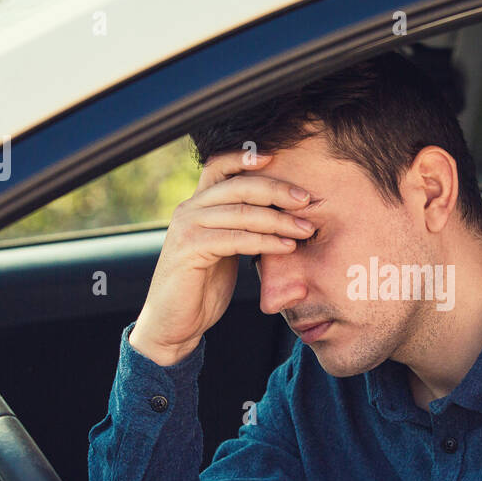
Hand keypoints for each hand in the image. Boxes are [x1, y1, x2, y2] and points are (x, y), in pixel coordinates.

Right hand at [128, 149, 313, 365]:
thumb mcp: (227, 249)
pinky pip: (236, 238)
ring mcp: (187, 228)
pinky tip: (286, 247)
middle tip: (306, 200)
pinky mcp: (189, 249)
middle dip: (277, 190)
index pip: (220, 166)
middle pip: (239, 185)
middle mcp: (189, 209)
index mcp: (198, 204)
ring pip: (241, 212)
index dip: (246, 157)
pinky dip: (265, 241)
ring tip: (305, 229)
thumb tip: (287, 215)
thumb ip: (244, 228)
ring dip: (279, 220)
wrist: (175, 323)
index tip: (278, 158)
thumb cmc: (204, 286)